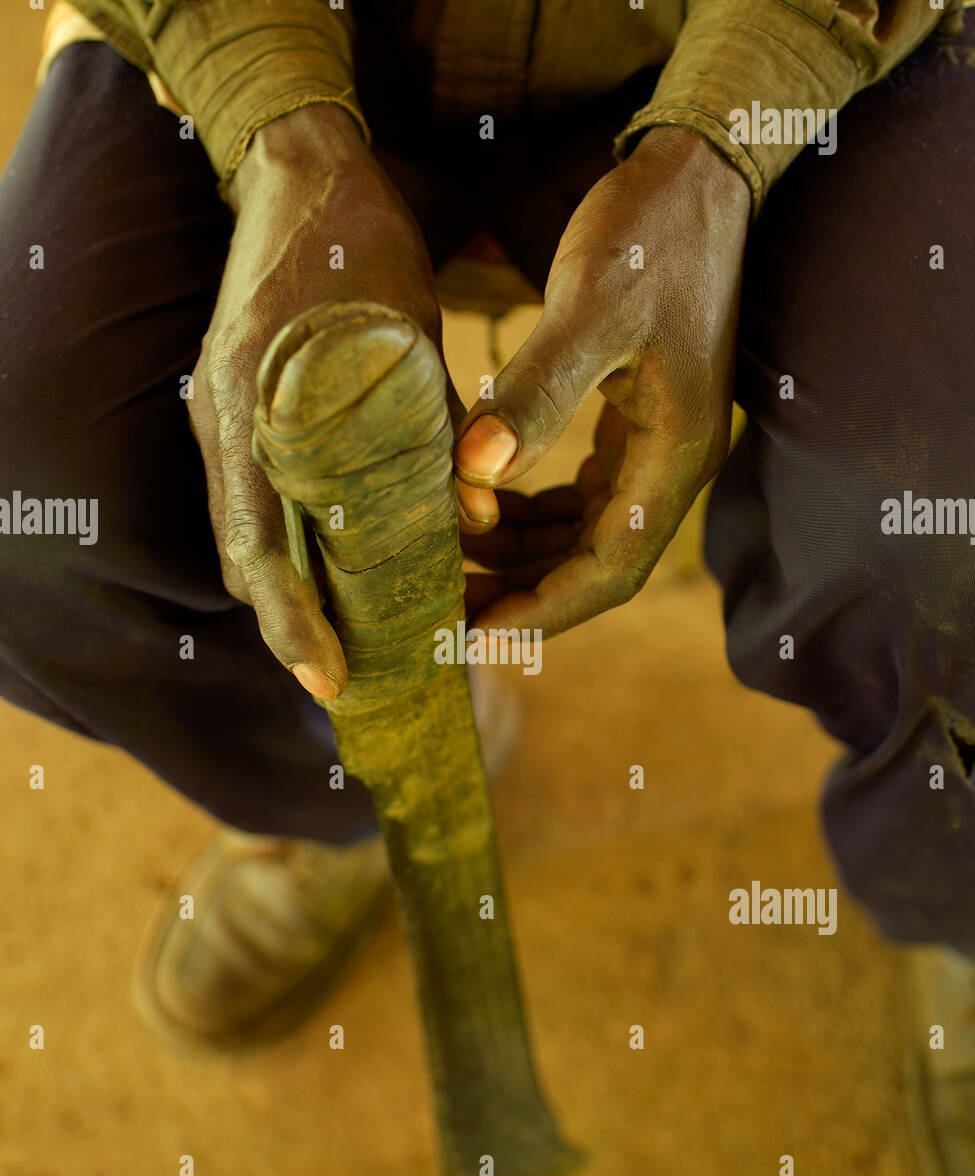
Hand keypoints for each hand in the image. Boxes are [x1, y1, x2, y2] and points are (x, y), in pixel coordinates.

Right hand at [189, 103, 493, 699]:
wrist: (301, 168)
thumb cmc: (364, 248)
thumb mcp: (412, 339)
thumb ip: (437, 435)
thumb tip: (476, 527)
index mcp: (256, 408)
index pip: (261, 546)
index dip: (295, 623)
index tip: (331, 679)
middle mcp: (223, 423)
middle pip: (242, 560)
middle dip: (289, 628)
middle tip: (343, 682)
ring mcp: (220, 417)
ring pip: (243, 537)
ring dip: (287, 596)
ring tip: (343, 645)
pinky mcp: (233, 411)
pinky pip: (249, 501)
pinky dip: (285, 549)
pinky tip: (332, 570)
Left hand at [453, 126, 749, 636]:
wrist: (699, 171)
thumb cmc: (653, 232)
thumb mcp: (591, 308)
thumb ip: (536, 392)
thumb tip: (473, 472)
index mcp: (675, 457)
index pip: (611, 570)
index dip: (543, 611)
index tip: (477, 636)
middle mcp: (671, 466)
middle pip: (595, 566)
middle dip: (522, 595)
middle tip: (445, 613)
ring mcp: (654, 445)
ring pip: (584, 534)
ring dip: (522, 557)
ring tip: (451, 566)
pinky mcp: (634, 420)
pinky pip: (580, 494)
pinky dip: (530, 511)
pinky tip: (480, 506)